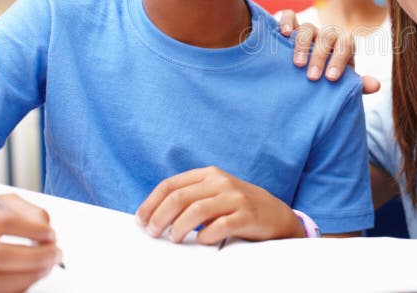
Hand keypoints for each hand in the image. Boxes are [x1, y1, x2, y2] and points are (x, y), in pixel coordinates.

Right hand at [0, 194, 61, 292]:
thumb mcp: (5, 204)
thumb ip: (29, 213)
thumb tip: (48, 234)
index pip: (7, 222)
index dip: (34, 230)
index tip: (51, 235)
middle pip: (1, 255)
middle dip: (36, 257)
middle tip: (55, 255)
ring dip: (29, 276)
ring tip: (46, 268)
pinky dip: (18, 287)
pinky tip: (28, 278)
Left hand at [136, 167, 303, 244]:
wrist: (276, 215)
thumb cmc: (238, 207)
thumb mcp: (215, 193)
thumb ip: (191, 197)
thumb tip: (153, 215)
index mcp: (209, 174)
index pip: (170, 184)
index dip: (151, 204)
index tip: (141, 221)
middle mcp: (221, 182)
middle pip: (179, 197)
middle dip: (159, 217)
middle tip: (153, 233)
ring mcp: (235, 198)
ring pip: (196, 210)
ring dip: (178, 228)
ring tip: (174, 239)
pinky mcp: (246, 215)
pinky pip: (219, 226)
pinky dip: (205, 236)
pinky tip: (201, 241)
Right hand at [276, 9, 379, 93]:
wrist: (309, 73)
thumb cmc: (328, 78)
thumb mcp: (344, 83)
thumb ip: (358, 84)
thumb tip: (375, 85)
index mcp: (343, 45)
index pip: (346, 45)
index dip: (340, 59)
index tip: (331, 78)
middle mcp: (327, 35)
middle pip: (327, 37)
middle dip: (320, 57)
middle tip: (313, 77)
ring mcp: (309, 30)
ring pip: (308, 28)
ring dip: (302, 45)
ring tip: (297, 64)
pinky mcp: (291, 27)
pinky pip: (290, 16)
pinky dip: (286, 21)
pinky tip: (284, 34)